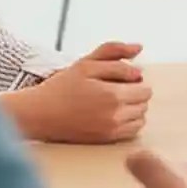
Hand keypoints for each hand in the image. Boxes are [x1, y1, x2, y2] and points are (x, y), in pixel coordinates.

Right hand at [17, 41, 152, 142]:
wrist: (41, 114)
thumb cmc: (62, 87)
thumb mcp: (86, 63)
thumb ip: (114, 52)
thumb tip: (139, 47)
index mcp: (113, 95)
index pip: (145, 88)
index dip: (135, 80)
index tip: (118, 78)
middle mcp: (116, 115)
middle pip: (145, 103)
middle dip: (135, 93)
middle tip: (113, 87)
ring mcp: (112, 130)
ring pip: (141, 117)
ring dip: (133, 108)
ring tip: (112, 101)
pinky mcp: (107, 140)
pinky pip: (132, 131)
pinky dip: (128, 121)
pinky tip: (112, 113)